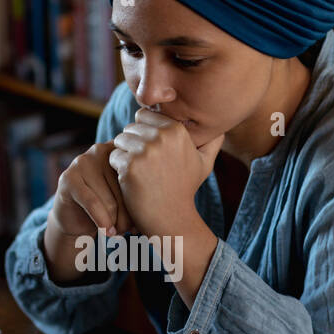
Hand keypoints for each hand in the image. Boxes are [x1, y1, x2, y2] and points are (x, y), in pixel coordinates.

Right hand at [48, 141, 136, 239]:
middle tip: (130, 231)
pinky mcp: (68, 177)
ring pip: (110, 201)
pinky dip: (102, 222)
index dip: (143, 202)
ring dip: (116, 223)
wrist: (76, 217)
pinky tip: (106, 232)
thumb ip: (141, 194)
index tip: (144, 220)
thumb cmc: (109, 207)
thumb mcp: (130, 197)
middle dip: (130, 217)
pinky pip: (92, 203)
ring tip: (117, 232)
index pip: (142, 176)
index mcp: (122, 149)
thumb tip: (153, 211)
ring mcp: (83, 161)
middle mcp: (102, 150)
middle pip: (126, 189)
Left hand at [109, 108, 224, 237]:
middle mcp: (161, 136)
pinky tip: (130, 180)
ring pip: (119, 140)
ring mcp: (144, 151)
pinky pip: (113, 156)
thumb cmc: (185, 189)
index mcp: (176, 130)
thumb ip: (211, 143)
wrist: (171, 217)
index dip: (143, 132)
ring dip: (123, 154)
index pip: (144, 115)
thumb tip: (220, 128)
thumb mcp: (204, 164)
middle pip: (130, 127)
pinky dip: (117, 167)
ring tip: (138, 171)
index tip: (151, 152)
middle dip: (132, 143)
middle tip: (144, 165)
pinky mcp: (129, 165)